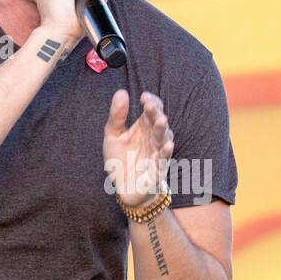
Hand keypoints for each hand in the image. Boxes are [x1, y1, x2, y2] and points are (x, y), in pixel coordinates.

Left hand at [103, 90, 174, 208]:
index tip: (143, 98)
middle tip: (150, 106)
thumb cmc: (120, 159)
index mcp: (144, 127)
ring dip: (163, 130)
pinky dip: (166, 153)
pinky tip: (167, 145)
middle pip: (159, 122)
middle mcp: (154, 138)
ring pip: (164, 139)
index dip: (151, 102)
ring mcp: (157, 153)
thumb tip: (121, 92)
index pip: (153, 110)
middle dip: (156, 114)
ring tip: (161, 121)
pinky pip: (163, 160)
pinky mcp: (157, 169)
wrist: (123, 187)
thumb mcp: (112, 135)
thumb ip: (117, 115)